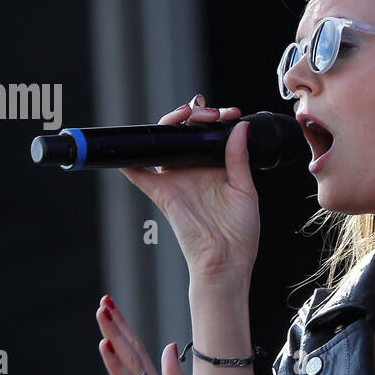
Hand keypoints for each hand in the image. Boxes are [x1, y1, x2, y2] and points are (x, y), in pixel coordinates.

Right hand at [119, 94, 260, 280]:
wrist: (226, 262)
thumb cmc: (240, 233)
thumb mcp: (245, 190)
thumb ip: (239, 158)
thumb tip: (241, 127)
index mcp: (215, 168)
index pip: (209, 134)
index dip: (216, 118)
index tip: (231, 114)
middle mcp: (193, 170)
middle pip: (184, 132)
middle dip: (195, 113)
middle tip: (209, 113)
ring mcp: (176, 179)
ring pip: (163, 143)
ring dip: (170, 123)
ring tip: (186, 115)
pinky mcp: (162, 192)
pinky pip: (139, 173)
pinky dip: (128, 159)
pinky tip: (129, 144)